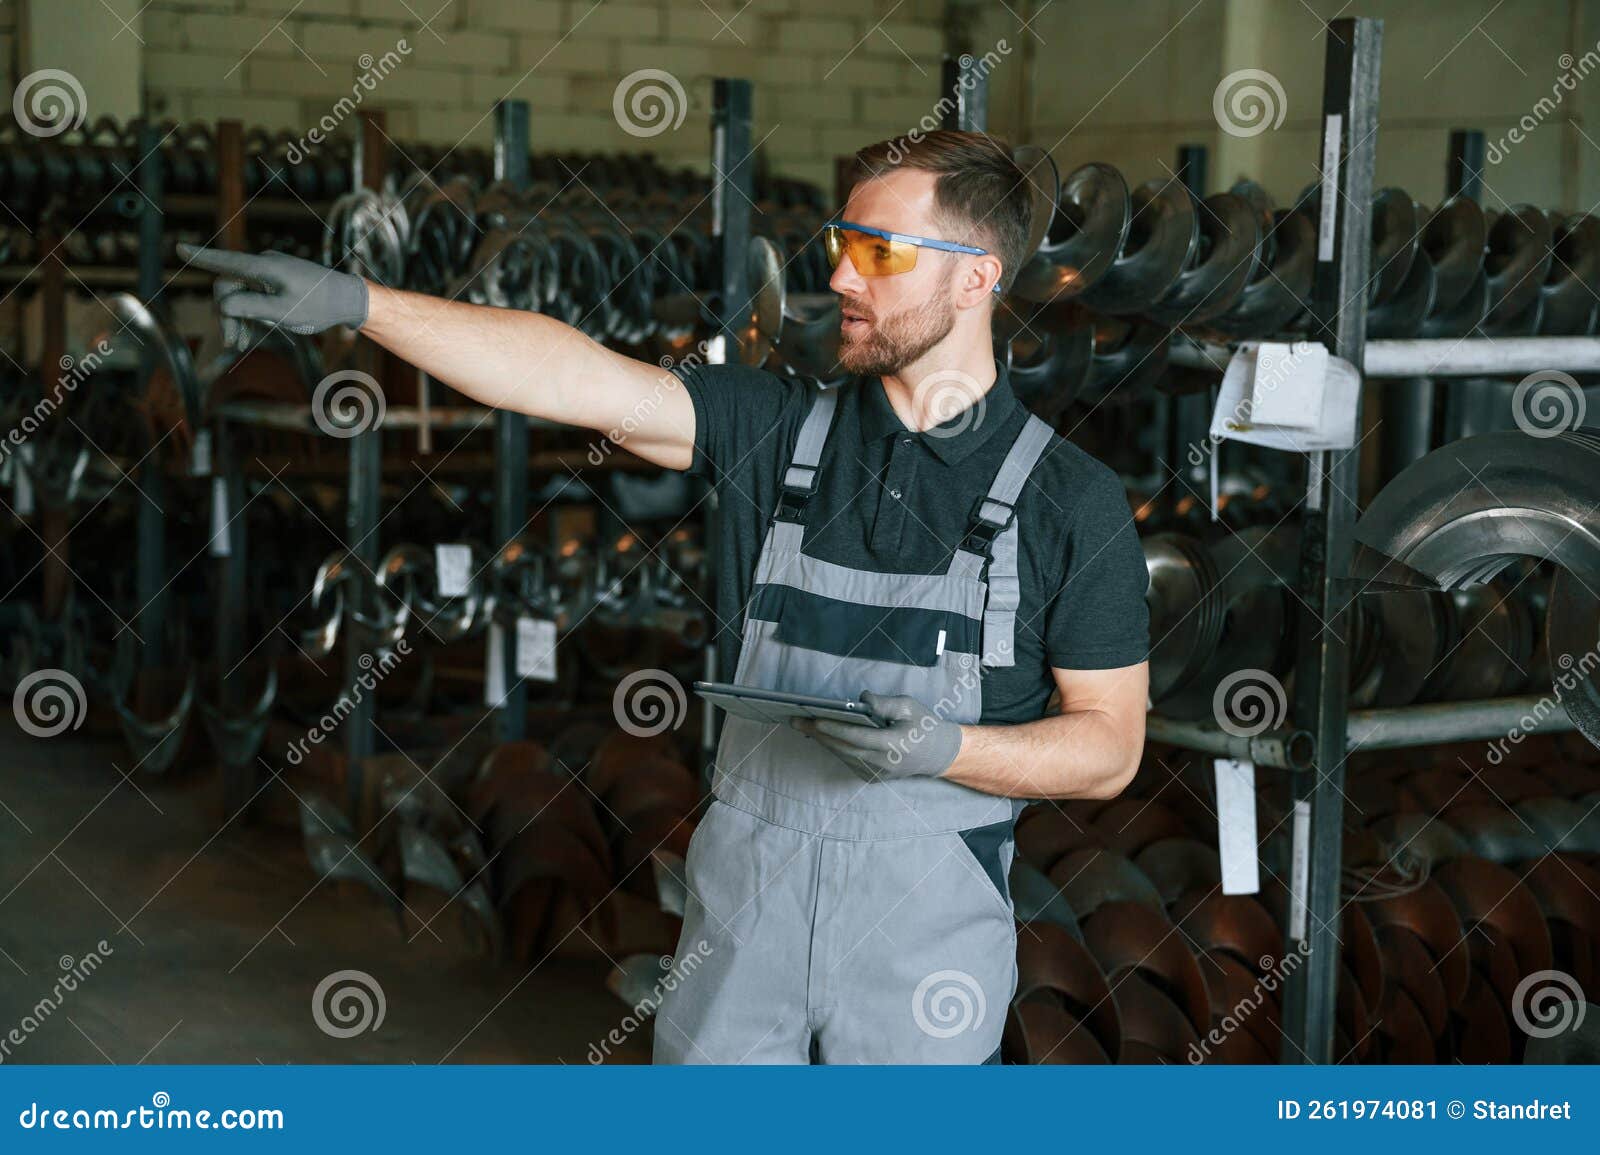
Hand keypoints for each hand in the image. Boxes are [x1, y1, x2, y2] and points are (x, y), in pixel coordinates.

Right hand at [177, 244, 368, 333]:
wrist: (348, 299)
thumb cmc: (318, 305)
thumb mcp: (282, 312)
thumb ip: (249, 307)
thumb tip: (220, 303)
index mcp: (264, 267)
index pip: (225, 261)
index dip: (200, 258)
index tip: (178, 248)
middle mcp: (264, 265)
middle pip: (229, 286)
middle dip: (227, 314)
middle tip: (235, 344)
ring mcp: (270, 272)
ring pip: (241, 293)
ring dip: (238, 318)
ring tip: (242, 344)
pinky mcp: (277, 281)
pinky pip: (254, 295)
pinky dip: (249, 313)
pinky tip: (250, 334)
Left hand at [790, 690, 961, 781]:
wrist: (938, 754)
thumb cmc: (924, 725)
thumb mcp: (909, 706)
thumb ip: (884, 703)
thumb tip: (860, 699)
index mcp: (894, 745)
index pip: (858, 737)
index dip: (835, 729)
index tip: (815, 720)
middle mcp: (883, 763)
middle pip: (844, 748)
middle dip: (819, 734)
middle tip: (796, 720)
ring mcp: (878, 773)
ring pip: (844, 756)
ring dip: (823, 741)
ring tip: (802, 725)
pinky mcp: (874, 777)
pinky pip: (849, 761)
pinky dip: (835, 748)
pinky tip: (821, 736)